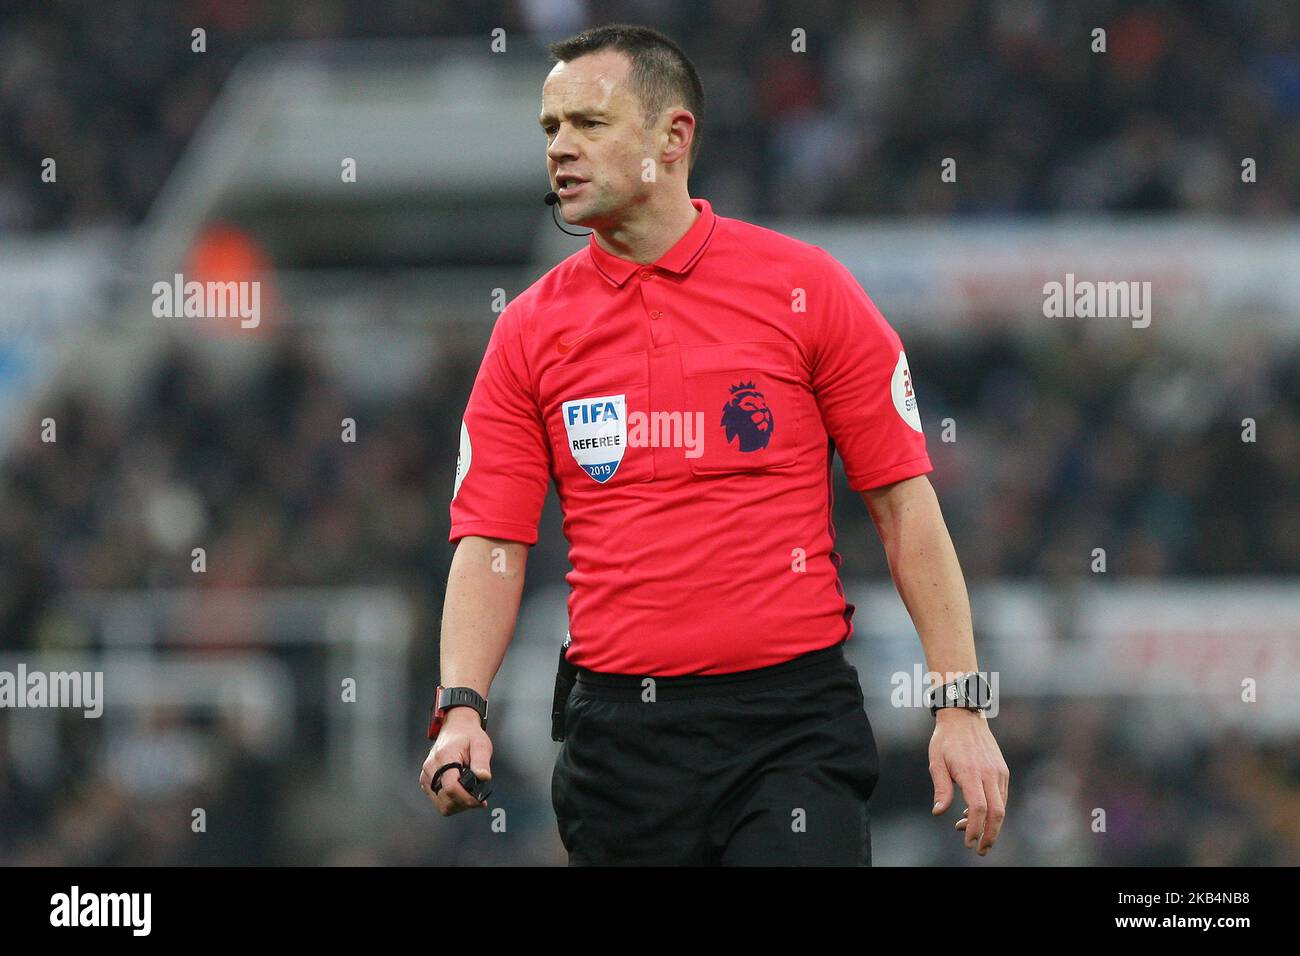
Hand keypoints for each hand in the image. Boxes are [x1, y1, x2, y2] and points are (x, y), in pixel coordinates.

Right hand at [420, 708, 493, 815]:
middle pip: (446, 800)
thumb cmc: (468, 735)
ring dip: (458, 804)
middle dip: (464, 803)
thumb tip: (484, 778)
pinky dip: (451, 802)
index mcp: (444, 757)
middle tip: (478, 798)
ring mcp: (426, 775)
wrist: (455, 727)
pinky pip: (438, 801)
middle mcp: (431, 767)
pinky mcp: (426, 781)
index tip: (481, 801)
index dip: (467, 798)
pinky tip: (461, 793)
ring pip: (441, 804)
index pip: (451, 787)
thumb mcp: (480, 744)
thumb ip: (481, 762)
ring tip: (470, 794)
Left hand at [928, 708, 1008, 855]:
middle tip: (980, 849)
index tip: (968, 842)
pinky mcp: (1002, 770)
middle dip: (990, 835)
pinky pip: (1002, 797)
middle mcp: (989, 773)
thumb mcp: (936, 761)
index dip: (975, 828)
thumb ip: (941, 788)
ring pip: (1002, 807)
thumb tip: (939, 812)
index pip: (978, 808)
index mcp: (971, 772)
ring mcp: (999, 772)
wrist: (964, 716)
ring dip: (990, 824)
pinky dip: (992, 810)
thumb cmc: (946, 740)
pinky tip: (975, 813)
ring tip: (970, 831)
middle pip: (997, 813)